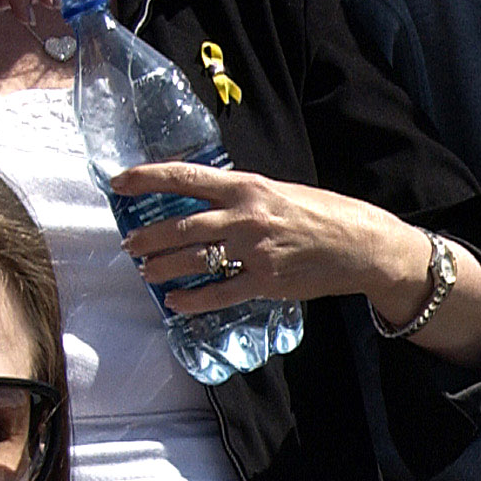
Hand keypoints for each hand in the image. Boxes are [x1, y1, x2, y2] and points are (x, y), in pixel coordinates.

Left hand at [111, 167, 418, 313]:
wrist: (362, 244)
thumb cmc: (324, 214)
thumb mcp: (278, 191)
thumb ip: (241, 196)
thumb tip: (209, 202)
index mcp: (247, 186)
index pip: (184, 177)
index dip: (146, 178)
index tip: (119, 183)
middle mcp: (245, 216)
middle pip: (180, 225)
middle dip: (148, 237)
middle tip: (128, 244)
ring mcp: (255, 251)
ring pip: (194, 258)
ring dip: (163, 267)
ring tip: (146, 273)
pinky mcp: (266, 282)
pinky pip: (220, 292)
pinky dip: (193, 299)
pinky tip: (176, 303)